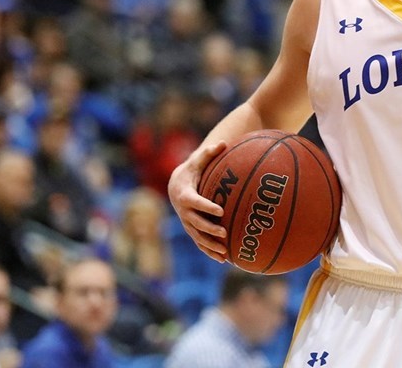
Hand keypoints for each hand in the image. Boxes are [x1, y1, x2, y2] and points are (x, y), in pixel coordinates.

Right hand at [167, 139, 228, 260]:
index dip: (206, 206)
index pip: (195, 202)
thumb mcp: (198, 160)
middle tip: (224, 232)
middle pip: (196, 223)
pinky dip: (210, 252)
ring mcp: (187, 223)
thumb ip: (209, 153)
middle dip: (209, 229)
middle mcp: (184, 212)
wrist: (176, 185)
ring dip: (210, 245)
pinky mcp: (191, 230)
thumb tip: (222, 143)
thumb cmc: (192, 170)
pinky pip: (200, 243)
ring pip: (198, 237)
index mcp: (185, 195)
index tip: (220, 210)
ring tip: (225, 251)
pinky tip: (223, 259)